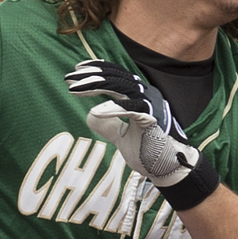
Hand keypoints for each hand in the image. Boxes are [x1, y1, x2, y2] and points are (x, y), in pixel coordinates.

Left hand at [65, 60, 204, 190]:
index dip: (97, 70)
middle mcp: (146, 96)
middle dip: (91, 76)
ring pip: (122, 87)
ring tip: (76, 89)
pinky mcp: (152, 120)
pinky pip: (132, 110)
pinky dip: (113, 108)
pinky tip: (95, 111)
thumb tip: (90, 114)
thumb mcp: (121, 136)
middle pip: (116, 78)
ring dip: (98, 86)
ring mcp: (150, 106)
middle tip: (69, 78)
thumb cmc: (148, 152)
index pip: (117, 76)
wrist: (168, 169)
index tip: (77, 70)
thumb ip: (108, 125)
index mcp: (139, 97)